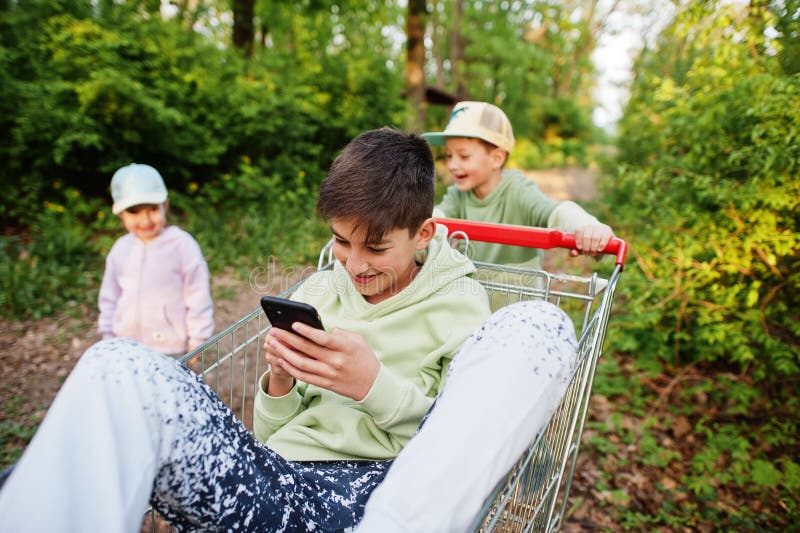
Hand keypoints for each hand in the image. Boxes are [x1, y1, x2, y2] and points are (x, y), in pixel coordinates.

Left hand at [265, 323, 380, 400]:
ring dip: (284, 352)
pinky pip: (303, 376)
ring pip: (301, 363)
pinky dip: (290, 367)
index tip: (293, 324)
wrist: (373, 385)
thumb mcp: (358, 341)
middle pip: (306, 349)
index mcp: (345, 347)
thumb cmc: (365, 359)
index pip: (323, 338)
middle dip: (287, 339)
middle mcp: (335, 361)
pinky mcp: (325, 383)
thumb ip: (341, 333)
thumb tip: (323, 329)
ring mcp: (329, 374)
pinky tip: (281, 359)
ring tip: (273, 344)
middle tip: (274, 331)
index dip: (307, 331)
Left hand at [571, 223, 614, 256]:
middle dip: (586, 247)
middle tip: (587, 254)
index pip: (579, 231)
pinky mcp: (607, 230)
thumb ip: (573, 251)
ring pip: (595, 237)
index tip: (579, 248)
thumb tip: (574, 253)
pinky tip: (599, 249)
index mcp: (581, 227)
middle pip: (587, 236)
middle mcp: (590, 226)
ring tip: (593, 253)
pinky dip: (602, 244)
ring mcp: (599, 227)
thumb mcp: (578, 246)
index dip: (578, 240)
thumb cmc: (585, 241)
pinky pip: (604, 237)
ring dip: (593, 248)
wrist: (597, 234)